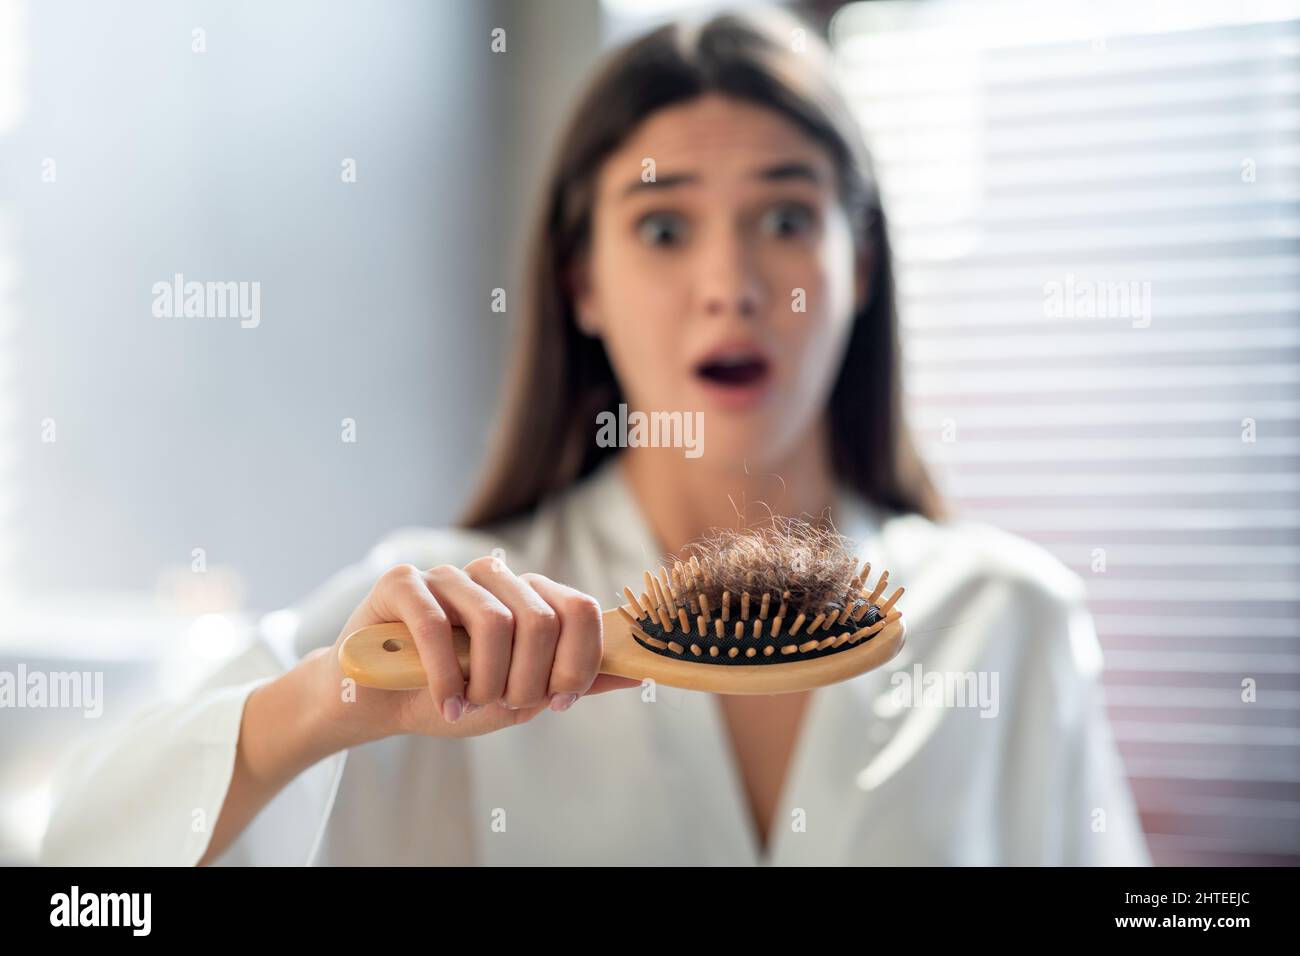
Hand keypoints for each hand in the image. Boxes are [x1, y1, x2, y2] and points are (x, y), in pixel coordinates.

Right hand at [308, 557, 640, 741]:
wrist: (379, 705)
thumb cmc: (455, 695)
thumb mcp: (524, 697)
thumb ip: (578, 680)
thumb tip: (641, 670)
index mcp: (529, 596)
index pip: (580, 609)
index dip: (576, 663)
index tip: (555, 701)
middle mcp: (494, 577)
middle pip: (541, 620)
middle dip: (527, 679)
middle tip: (502, 705)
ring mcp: (448, 575)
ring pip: (495, 622)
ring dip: (486, 681)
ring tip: (468, 705)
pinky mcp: (402, 583)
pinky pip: (437, 625)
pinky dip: (446, 677)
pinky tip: (445, 703)